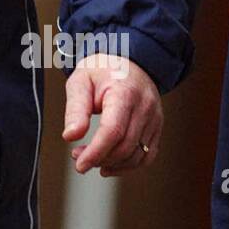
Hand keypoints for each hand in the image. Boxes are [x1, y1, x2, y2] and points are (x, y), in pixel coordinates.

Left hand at [62, 55, 162, 176]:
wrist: (128, 62)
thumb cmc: (102, 70)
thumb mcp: (80, 81)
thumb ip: (75, 108)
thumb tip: (70, 136)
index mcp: (125, 92)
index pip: (113, 130)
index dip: (96, 151)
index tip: (80, 164)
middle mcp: (145, 106)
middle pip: (126, 146)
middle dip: (100, 158)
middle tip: (78, 157)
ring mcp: (155, 118)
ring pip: (138, 155)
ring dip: (113, 164)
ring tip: (92, 159)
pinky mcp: (157, 128)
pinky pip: (147, 155)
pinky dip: (129, 166)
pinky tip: (110, 165)